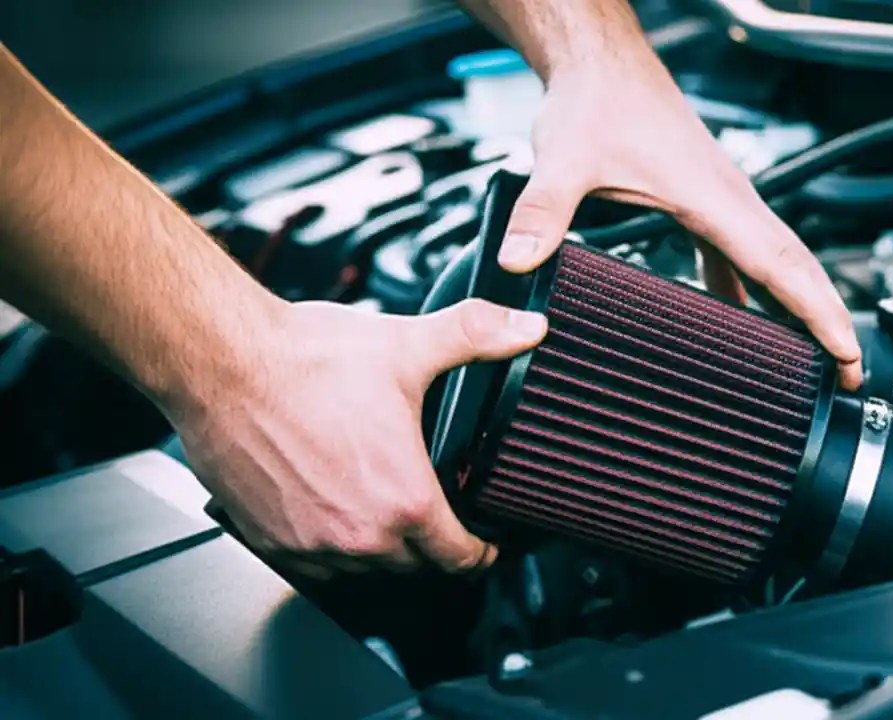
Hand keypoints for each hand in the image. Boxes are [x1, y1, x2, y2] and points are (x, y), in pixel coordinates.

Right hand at [168, 299, 546, 575]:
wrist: (220, 361)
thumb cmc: (305, 359)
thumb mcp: (409, 346)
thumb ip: (478, 336)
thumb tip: (527, 327)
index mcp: (404, 500)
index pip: (459, 559)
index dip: (481, 553)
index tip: (485, 546)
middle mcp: (358, 535)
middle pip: (414, 566)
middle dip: (431, 544)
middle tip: (437, 516)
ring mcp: (309, 544)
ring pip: (363, 569)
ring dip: (379, 547)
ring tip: (383, 506)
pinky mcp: (267, 539)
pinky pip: (313, 565)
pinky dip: (330, 547)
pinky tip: (334, 507)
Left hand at [495, 55, 862, 388]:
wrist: (600, 63)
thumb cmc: (595, 99)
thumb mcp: (564, 159)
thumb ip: (543, 211)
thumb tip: (519, 261)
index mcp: (713, 198)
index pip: (781, 264)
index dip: (817, 313)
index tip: (846, 353)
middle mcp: (730, 200)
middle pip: (796, 269)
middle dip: (828, 322)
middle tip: (851, 376)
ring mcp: (721, 202)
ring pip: (776, 262)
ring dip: (798, 308)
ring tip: (815, 360)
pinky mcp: (703, 202)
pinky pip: (743, 255)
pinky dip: (755, 291)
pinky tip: (744, 321)